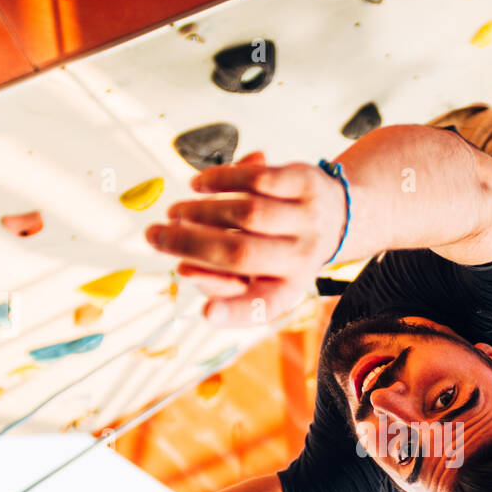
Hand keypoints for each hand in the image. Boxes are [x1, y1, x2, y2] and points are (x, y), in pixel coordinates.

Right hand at [145, 151, 347, 325]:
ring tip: (175, 213)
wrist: (338, 214)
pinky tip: (198, 184)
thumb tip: (186, 271)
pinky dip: (221, 179)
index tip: (206, 313)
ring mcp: (308, 218)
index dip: (235, 311)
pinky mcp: (306, 182)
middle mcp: (302, 257)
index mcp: (288, 288)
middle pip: (240, 253)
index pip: (264, 306)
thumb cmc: (280, 249)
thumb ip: (221, 278)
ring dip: (201, 211)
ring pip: (246, 213)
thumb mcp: (258, 273)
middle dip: (190, 243)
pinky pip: (257, 178)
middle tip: (153, 236)